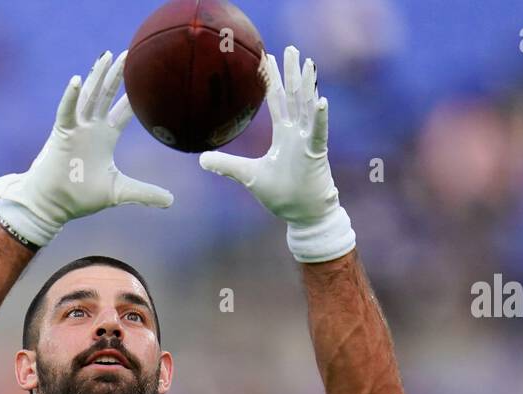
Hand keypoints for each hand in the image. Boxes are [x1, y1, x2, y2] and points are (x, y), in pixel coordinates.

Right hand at [0, 50, 172, 246]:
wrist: (53, 205)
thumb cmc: (80, 197)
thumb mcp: (119, 192)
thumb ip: (145, 193)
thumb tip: (171, 201)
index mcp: (105, 138)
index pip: (124, 112)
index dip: (134, 96)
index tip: (147, 78)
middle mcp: (91, 128)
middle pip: (106, 96)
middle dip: (117, 76)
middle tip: (129, 53)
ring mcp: (75, 129)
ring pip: (87, 96)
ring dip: (96, 76)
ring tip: (106, 56)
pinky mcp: (60, 134)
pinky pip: (65, 111)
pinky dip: (70, 97)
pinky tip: (76, 80)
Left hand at [199, 46, 354, 262]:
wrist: (302, 215)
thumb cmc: (282, 195)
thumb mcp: (248, 176)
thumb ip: (226, 166)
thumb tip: (201, 160)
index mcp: (284, 136)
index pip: (278, 101)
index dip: (272, 81)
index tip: (268, 59)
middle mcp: (297, 133)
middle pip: (294, 96)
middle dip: (292, 73)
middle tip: (290, 49)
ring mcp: (307, 142)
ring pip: (307, 107)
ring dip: (308, 85)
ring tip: (308, 63)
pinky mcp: (315, 154)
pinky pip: (318, 132)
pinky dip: (320, 117)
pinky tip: (321, 100)